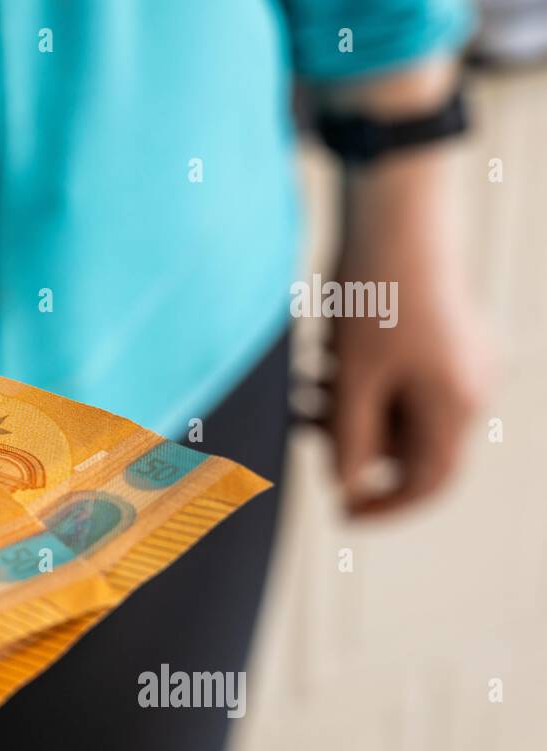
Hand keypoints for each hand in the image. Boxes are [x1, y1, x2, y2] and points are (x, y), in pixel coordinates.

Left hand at [329, 151, 489, 517]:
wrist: (393, 214)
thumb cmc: (374, 297)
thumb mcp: (352, 380)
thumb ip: (350, 440)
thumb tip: (346, 485)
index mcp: (457, 403)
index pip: (428, 480)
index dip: (385, 505)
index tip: (342, 514)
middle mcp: (471, 384)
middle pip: (409, 441)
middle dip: (352, 438)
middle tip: (302, 421)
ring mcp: (463, 356)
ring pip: (400, 405)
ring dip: (350, 406)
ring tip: (302, 387)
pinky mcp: (444, 332)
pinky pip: (403, 376)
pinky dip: (364, 378)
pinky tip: (324, 357)